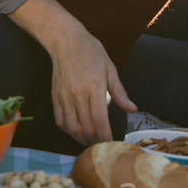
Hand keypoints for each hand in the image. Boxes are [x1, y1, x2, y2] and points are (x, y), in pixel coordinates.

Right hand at [9, 0, 136, 144]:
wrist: (65, 40)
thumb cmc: (90, 51)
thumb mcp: (110, 68)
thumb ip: (119, 92)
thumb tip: (132, 109)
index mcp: (94, 87)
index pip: (100, 121)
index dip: (106, 138)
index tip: (112, 144)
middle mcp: (78, 95)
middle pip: (86, 128)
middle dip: (96, 142)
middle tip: (104, 147)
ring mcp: (64, 97)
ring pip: (72, 128)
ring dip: (82, 139)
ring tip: (91, 141)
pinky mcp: (55, 97)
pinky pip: (60, 121)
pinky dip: (69, 130)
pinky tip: (77, 131)